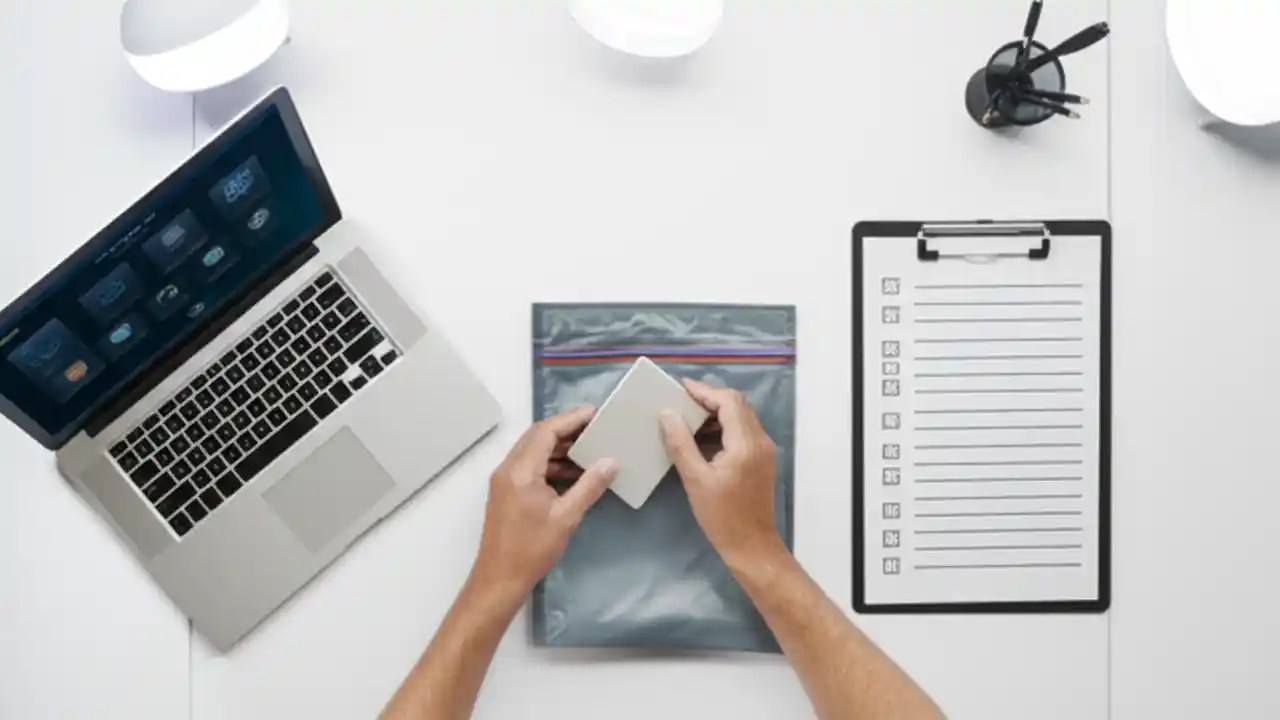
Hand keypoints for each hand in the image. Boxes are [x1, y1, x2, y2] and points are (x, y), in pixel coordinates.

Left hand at [472, 407, 618, 598]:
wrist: (499, 578)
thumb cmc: (532, 549)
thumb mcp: (566, 517)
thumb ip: (589, 486)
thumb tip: (610, 461)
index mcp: (521, 471)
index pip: (546, 431)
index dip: (571, 419)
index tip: (595, 413)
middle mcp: (508, 469)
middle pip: (537, 436)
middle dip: (566, 428)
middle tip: (595, 426)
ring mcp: (505, 480)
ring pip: (533, 451)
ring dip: (558, 447)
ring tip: (589, 448)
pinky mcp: (506, 492)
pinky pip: (529, 466)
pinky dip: (550, 463)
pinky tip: (573, 472)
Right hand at [659, 379, 784, 568]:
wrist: (752, 546)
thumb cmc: (722, 517)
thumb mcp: (695, 480)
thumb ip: (681, 444)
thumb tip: (667, 414)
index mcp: (746, 443)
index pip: (728, 402)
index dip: (704, 391)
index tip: (680, 388)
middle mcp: (760, 441)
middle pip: (738, 405)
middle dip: (710, 398)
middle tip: (682, 399)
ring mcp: (764, 450)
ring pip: (742, 417)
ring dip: (716, 412)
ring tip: (687, 416)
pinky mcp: (762, 460)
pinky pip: (744, 431)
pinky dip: (723, 427)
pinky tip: (701, 437)